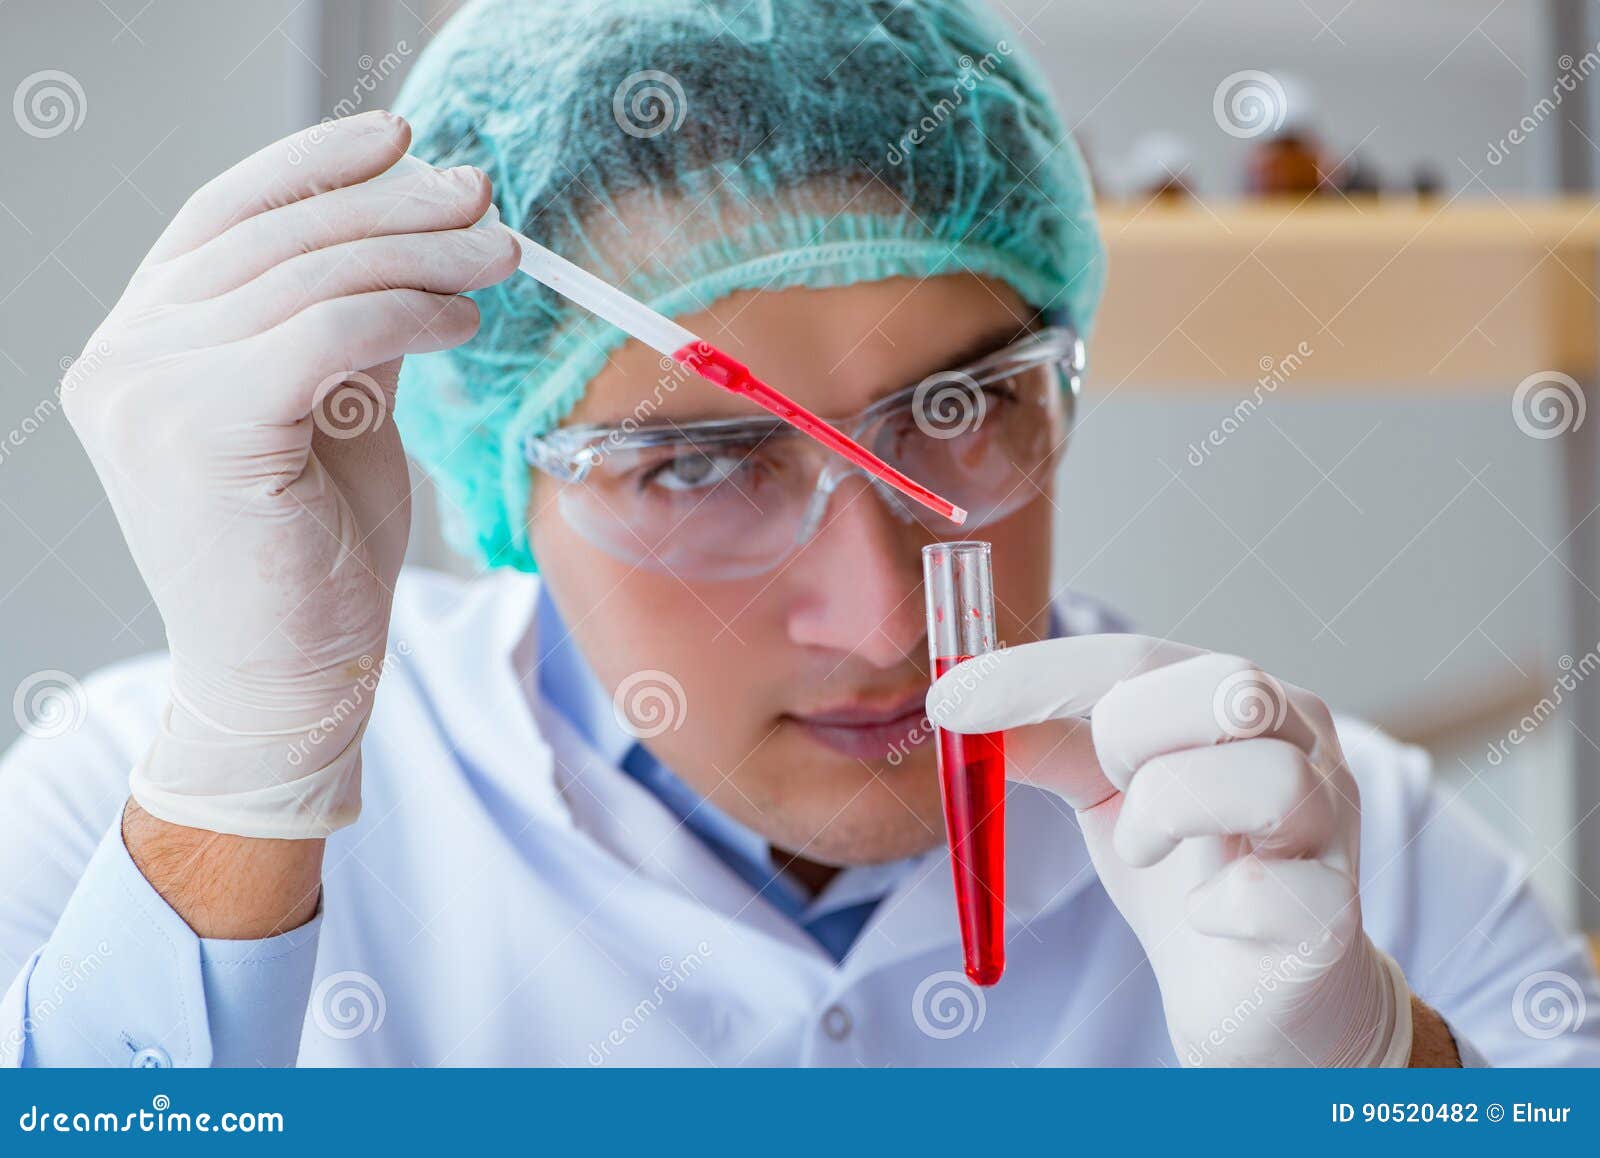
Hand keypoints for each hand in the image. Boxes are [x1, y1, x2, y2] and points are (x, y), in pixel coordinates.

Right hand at [64, 111, 517, 838]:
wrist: (291, 680)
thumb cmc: (314, 555)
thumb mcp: (337, 412)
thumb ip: (351, 323)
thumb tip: (421, 230)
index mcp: (139, 343)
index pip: (224, 217)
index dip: (313, 164)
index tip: (401, 138)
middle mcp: (120, 355)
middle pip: (276, 236)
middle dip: (395, 206)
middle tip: (485, 199)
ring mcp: (143, 389)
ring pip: (311, 276)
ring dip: (423, 256)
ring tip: (499, 260)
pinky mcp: (199, 426)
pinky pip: (328, 329)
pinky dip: (410, 313)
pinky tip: (463, 326)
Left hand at [927, 635, 1412, 1066]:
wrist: (1254, 995)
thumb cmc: (1184, 869)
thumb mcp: (1103, 792)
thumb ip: (1047, 741)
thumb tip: (960, 700)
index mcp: (1235, 697)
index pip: (1137, 658)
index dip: (1037, 675)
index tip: (948, 700)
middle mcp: (1301, 742)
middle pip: (1226, 687)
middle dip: (1131, 733)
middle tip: (1109, 783)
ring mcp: (1330, 827)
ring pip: (1266, 777)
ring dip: (1169, 813)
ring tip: (1145, 850)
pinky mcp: (1331, 916)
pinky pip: (1270, 893)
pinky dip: (1212, 905)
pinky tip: (1203, 914)